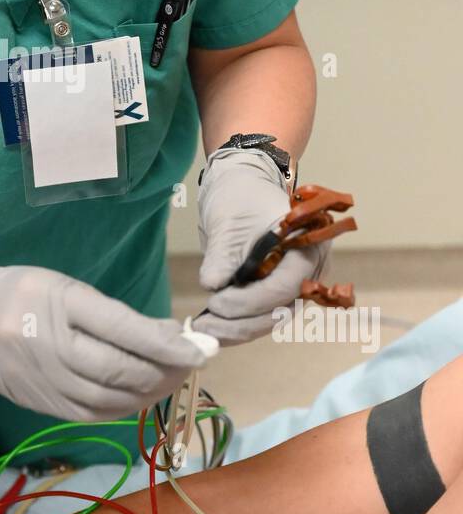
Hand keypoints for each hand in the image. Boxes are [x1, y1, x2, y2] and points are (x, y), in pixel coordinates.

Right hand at [0, 256, 217, 420]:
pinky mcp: (42, 404)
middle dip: (165, 370)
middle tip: (192, 362)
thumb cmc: (21, 294)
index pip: (122, 328)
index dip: (165, 343)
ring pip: (110, 397)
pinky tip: (143, 395)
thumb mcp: (64, 287)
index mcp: (56, 302)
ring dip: (151, 391)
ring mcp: (43, 380)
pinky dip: (126, 407)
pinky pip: (94, 413)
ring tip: (174, 378)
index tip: (199, 349)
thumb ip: (113, 314)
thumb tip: (168, 336)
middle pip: (119, 368)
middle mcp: (48, 344)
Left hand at [194, 150, 327, 342]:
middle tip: (204, 328)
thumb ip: (223, 257)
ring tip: (203, 330)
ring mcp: (296, 282)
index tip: (216, 303)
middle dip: (241, 322)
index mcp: (307, 248)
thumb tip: (212, 286)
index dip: (249, 302)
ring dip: (238, 328)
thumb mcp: (228, 224)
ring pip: (271, 317)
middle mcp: (309, 271)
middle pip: (280, 309)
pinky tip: (212, 326)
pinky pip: (263, 312)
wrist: (244, 184)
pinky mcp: (278, 289)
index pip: (283, 287)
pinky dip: (239, 321)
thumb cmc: (241, 196)